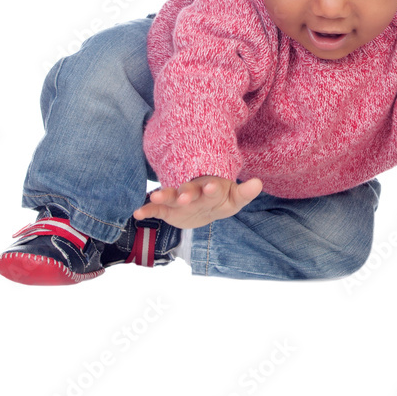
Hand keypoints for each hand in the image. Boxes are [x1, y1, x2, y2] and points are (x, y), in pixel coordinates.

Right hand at [133, 176, 262, 228]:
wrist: (203, 204)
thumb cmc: (221, 199)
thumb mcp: (234, 199)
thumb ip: (245, 192)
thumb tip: (258, 182)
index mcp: (211, 188)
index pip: (212, 188)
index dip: (213, 188)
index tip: (212, 187)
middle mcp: (193, 191)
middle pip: (189, 191)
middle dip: (186, 193)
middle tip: (184, 197)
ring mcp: (179, 200)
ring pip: (170, 196)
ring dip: (163, 195)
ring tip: (155, 195)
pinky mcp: (167, 209)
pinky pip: (156, 209)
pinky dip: (147, 210)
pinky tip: (137, 213)